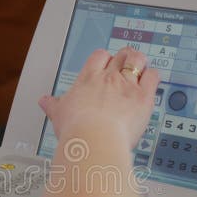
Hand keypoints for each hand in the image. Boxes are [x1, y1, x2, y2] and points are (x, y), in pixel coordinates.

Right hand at [38, 47, 158, 147]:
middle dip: (124, 59)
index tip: (105, 66)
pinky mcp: (143, 97)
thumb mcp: (58, 115)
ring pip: (137, 61)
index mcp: (88, 80)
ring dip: (139, 62)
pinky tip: (149, 82)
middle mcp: (109, 78)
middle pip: (120, 55)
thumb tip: (44, 101)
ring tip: (139, 68)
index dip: (104, 59)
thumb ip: (53, 105)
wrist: (93, 140)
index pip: (99, 57)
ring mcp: (127, 86)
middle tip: (125, 67)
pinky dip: (152, 76)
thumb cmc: (76, 129)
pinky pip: (152, 77)